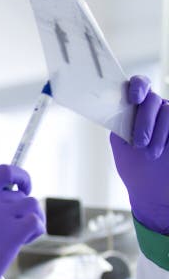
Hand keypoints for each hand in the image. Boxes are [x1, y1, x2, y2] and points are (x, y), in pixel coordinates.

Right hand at [0, 165, 43, 278]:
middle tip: (14, 232)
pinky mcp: (10, 235)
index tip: (23, 188)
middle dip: (22, 211)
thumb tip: (8, 205)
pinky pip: (36, 222)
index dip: (20, 177)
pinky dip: (37, 231)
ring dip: (33, 219)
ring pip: (32, 205)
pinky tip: (23, 243)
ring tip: (20, 238)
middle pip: (20, 194)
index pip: (4, 171)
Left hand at [110, 75, 168, 233]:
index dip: (138, 86)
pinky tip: (166, 150)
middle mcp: (157, 111)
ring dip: (158, 132)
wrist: (154, 192)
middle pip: (153, 100)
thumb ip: (121, 124)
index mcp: (137, 111)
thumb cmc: (136, 168)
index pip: (139, 86)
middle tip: (140, 143)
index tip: (133, 97)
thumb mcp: (121, 145)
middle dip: (145, 121)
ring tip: (151, 153)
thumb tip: (115, 106)